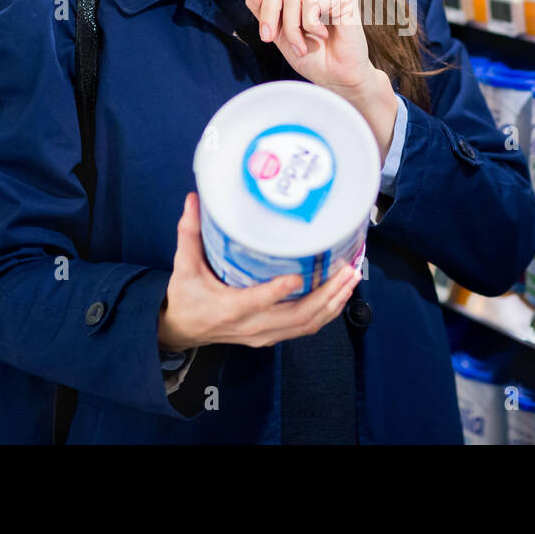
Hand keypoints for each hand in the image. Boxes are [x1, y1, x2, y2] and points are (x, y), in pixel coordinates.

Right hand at [157, 192, 361, 352]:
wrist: (182, 330)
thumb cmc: (185, 297)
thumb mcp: (184, 265)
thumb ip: (190, 232)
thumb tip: (195, 198)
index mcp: (229, 308)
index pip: (256, 301)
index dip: (277, 291)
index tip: (298, 276)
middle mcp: (252, 325)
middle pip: (296, 317)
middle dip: (327, 295)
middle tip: (347, 271)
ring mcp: (264, 334)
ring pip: (306, 324)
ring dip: (333, 303)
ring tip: (352, 279)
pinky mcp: (271, 336)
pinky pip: (304, 328)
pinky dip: (326, 313)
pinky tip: (341, 294)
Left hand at [242, 0, 398, 155]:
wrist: (336, 78)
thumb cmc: (310, 57)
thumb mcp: (276, 31)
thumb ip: (262, 4)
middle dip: (268, 14)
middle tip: (275, 39)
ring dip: (290, 27)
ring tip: (304, 43)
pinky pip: (309, 4)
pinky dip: (307, 27)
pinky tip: (322, 37)